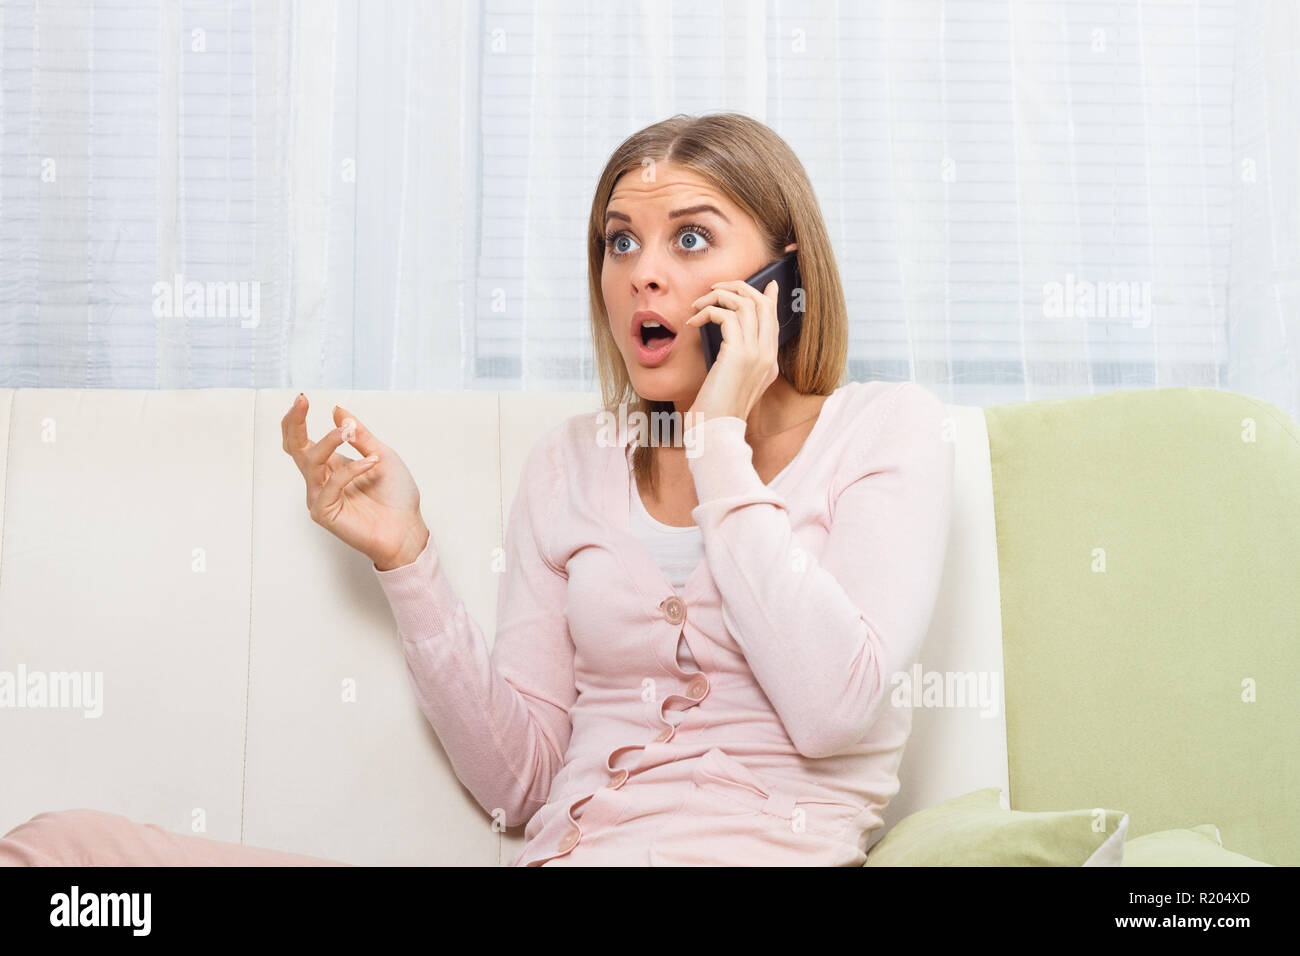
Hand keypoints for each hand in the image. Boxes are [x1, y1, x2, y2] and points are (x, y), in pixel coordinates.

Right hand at [281, 394, 429, 570]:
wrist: (408, 528)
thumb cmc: (396, 496)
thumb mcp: (382, 454)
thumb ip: (360, 435)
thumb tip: (337, 410)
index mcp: (331, 465)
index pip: (303, 441)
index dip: (296, 420)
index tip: (302, 398)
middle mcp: (321, 480)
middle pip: (295, 449)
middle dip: (295, 423)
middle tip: (302, 401)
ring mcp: (321, 497)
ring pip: (311, 462)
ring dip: (329, 442)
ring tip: (349, 432)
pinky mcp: (325, 513)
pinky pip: (330, 485)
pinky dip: (351, 470)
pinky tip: (371, 464)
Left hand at [683, 277, 782, 426]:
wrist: (715, 432)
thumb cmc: (716, 410)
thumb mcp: (731, 380)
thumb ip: (736, 357)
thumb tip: (729, 334)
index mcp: (770, 362)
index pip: (774, 319)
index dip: (768, 298)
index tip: (765, 283)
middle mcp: (768, 355)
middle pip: (763, 304)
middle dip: (739, 288)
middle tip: (715, 288)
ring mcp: (756, 353)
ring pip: (745, 303)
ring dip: (718, 297)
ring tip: (697, 306)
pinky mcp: (738, 353)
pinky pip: (725, 314)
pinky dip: (707, 312)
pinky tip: (693, 323)